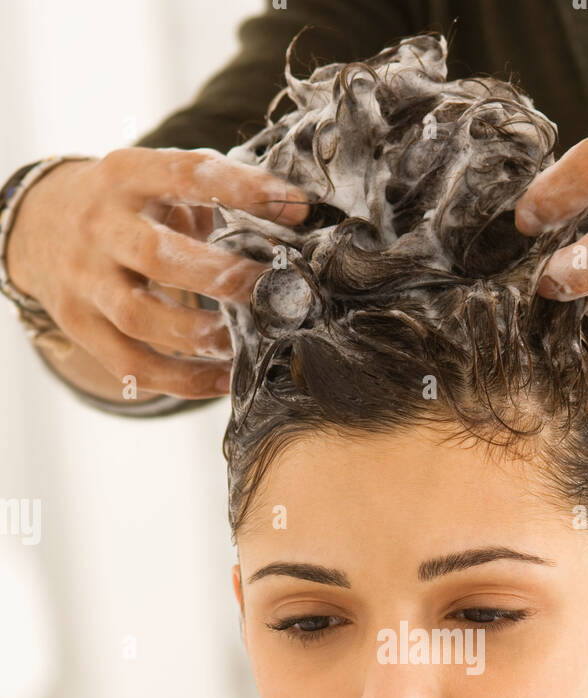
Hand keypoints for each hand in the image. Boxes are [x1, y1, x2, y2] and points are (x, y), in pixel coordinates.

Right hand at [6, 147, 309, 396]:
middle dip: (220, 276)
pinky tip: (223, 380)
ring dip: (200, 336)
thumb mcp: (156, 181)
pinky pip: (130, 364)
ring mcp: (86, 279)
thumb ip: (210, 194)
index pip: (186, 175)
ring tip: (244, 342)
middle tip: (269, 289)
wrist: (40, 226)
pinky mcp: (79, 324)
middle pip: (157, 256)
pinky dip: (181, 381)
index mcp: (126, 175)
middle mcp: (101, 226)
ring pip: (140, 318)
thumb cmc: (128, 207)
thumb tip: (290, 216)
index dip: (244, 191)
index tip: (296, 208)